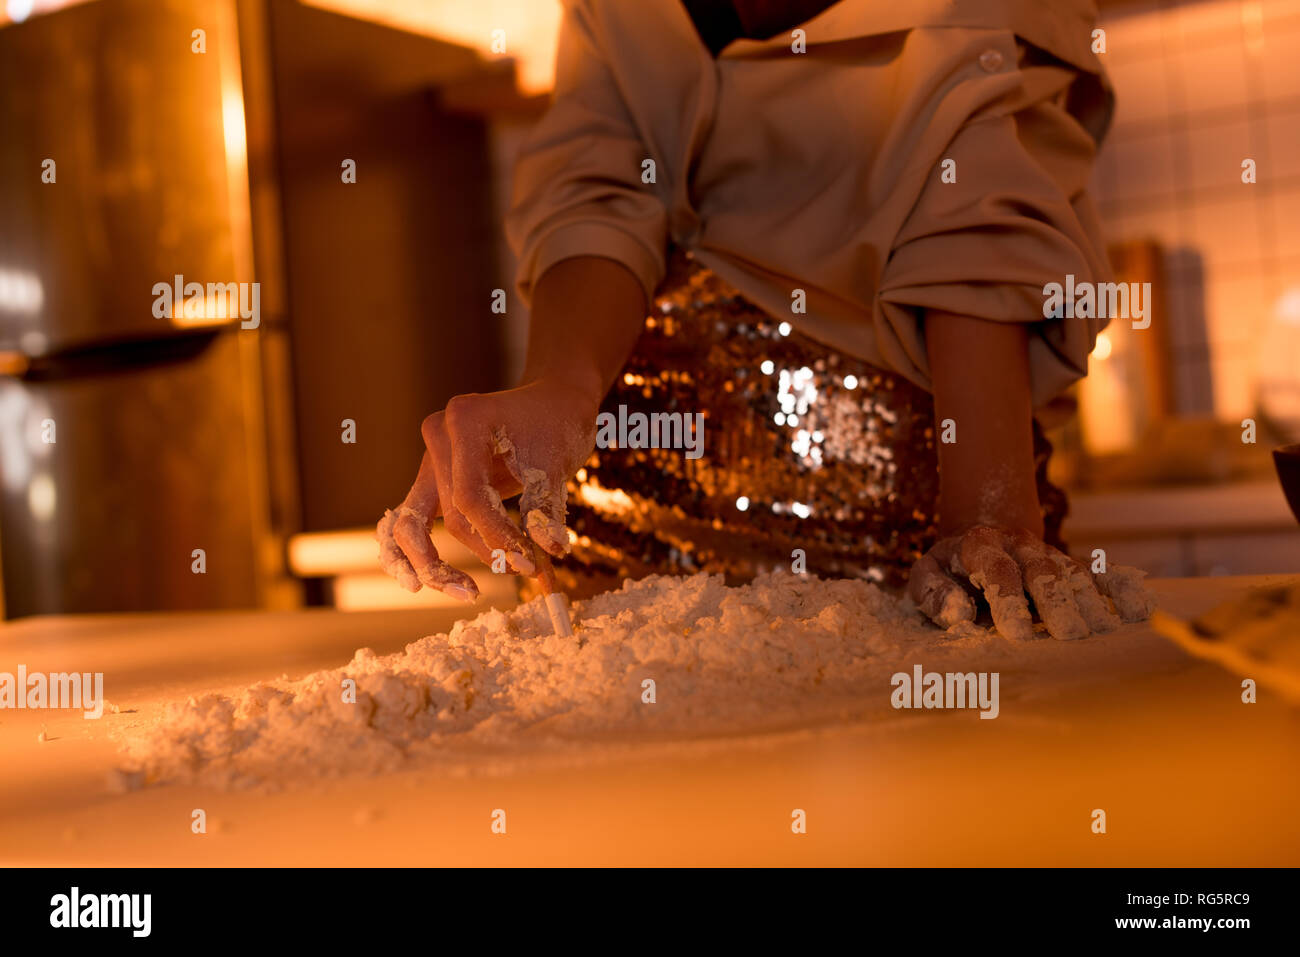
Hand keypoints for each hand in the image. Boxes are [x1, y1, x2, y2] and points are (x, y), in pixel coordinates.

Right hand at [376, 378, 597, 598]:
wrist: (552, 404)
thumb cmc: (556, 427)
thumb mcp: (556, 465)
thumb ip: (546, 511)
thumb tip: (549, 554)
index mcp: (464, 420)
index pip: (470, 495)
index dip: (497, 535)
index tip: (531, 563)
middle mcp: (438, 436)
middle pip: (448, 512)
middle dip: (482, 551)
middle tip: (518, 576)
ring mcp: (429, 458)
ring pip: (414, 522)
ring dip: (433, 564)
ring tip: (465, 592)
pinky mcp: (431, 479)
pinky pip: (410, 519)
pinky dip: (411, 552)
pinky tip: (415, 582)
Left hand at [908, 525, 1155, 639]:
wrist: (980, 543)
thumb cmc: (949, 572)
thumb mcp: (925, 576)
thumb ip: (933, 595)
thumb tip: (959, 614)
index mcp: (980, 544)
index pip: (996, 568)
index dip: (1008, 599)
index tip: (1018, 634)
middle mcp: (1019, 544)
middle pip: (1042, 569)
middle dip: (1056, 601)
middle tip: (1069, 635)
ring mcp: (1049, 552)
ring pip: (1073, 572)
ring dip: (1089, 601)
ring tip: (1101, 633)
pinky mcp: (1072, 564)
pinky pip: (1101, 573)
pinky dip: (1121, 589)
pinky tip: (1139, 610)